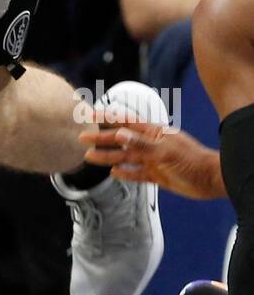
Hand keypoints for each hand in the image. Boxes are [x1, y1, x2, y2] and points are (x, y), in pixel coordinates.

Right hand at [78, 116, 223, 199]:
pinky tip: (114, 173)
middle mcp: (150, 144)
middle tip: (82, 138)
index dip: (108, 117)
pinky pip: (137, 173)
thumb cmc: (190, 161)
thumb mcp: (165, 151)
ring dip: (108, 157)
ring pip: (126, 157)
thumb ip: (141, 144)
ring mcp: (153, 159)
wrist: (211, 180)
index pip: (125, 121)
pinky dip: (125, 173)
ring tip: (90, 157)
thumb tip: (119, 134)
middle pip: (121, 140)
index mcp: (152, 133)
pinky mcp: (158, 175)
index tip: (90, 114)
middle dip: (102, 138)